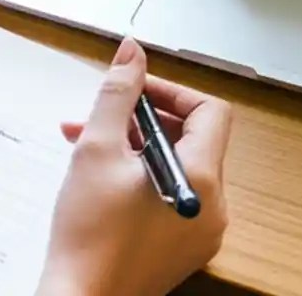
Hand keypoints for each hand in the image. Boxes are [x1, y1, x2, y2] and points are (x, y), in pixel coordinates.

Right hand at [37, 39, 232, 295]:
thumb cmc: (88, 237)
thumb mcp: (97, 149)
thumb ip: (118, 94)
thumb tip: (133, 53)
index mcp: (202, 178)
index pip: (210, 110)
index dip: (172, 92)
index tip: (136, 91)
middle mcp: (213, 206)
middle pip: (194, 139)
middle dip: (146, 120)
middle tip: (106, 119)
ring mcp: (201, 231)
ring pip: (179, 167)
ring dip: (138, 148)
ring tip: (92, 148)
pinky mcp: (183, 247)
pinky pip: (173, 196)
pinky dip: (144, 179)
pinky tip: (103, 180)